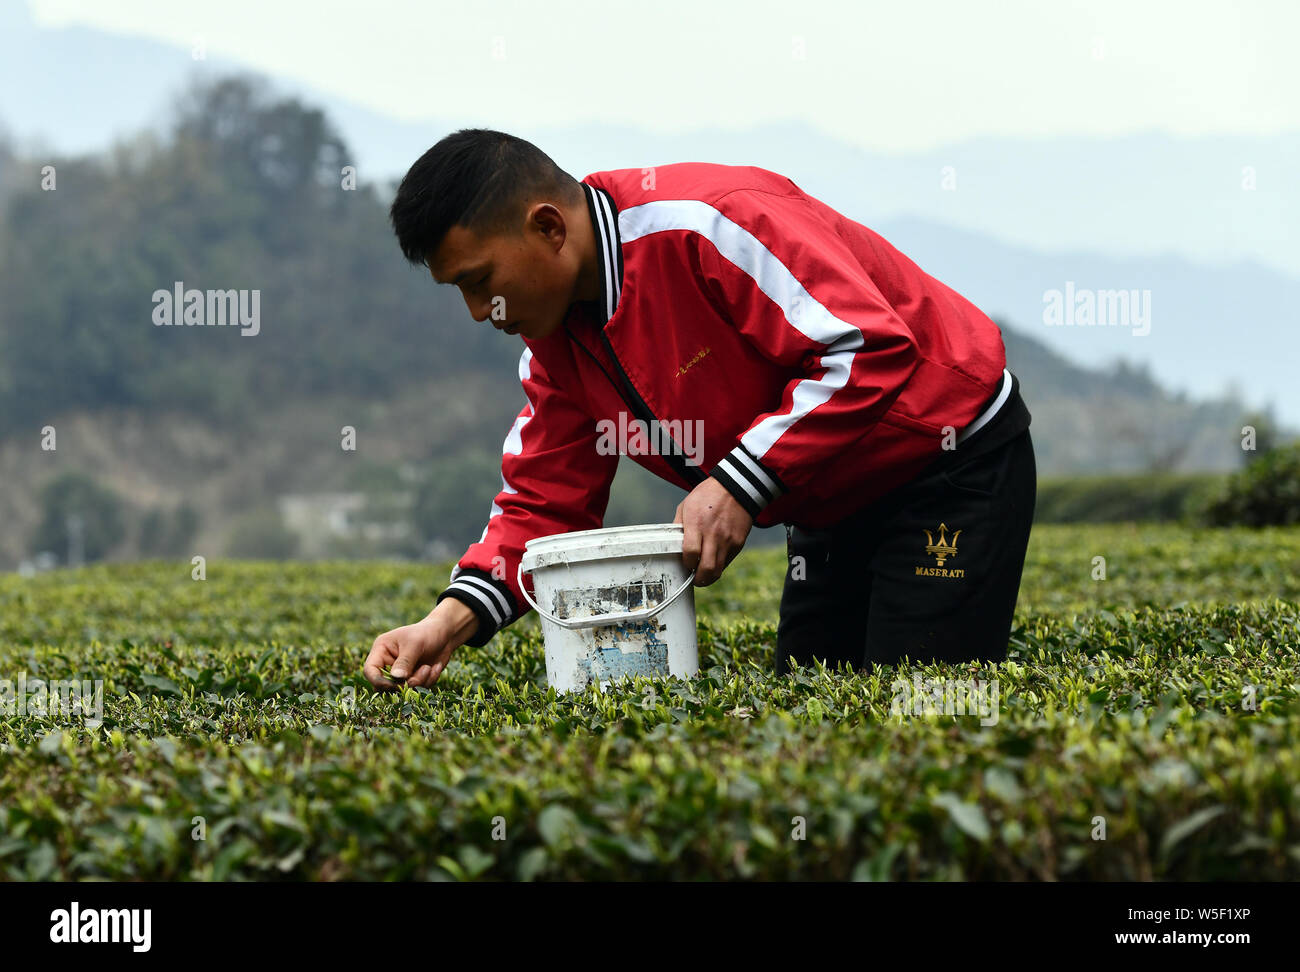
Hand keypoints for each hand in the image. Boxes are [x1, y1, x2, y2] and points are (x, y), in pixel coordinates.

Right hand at [363, 599, 478, 690]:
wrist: (446, 634)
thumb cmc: (427, 633)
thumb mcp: (415, 644)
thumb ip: (405, 661)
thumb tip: (396, 678)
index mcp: (381, 650)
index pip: (370, 670)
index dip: (378, 681)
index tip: (394, 684)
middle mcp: (388, 663)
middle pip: (384, 685)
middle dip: (404, 684)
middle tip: (421, 674)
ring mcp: (400, 673)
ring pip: (402, 690)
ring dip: (419, 682)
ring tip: (429, 668)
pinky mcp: (413, 679)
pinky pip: (417, 689)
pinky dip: (428, 681)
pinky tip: (435, 668)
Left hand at [673, 477, 752, 585]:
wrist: (736, 488)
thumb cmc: (707, 496)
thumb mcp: (686, 506)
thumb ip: (678, 526)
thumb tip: (671, 545)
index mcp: (697, 523)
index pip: (691, 553)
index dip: (686, 564)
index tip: (685, 565)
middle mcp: (714, 534)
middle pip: (706, 568)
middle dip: (698, 580)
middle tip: (693, 578)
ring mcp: (728, 540)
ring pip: (718, 570)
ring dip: (709, 577)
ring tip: (702, 574)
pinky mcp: (738, 543)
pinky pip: (727, 562)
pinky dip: (719, 566)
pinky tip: (713, 561)